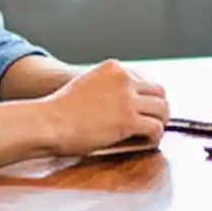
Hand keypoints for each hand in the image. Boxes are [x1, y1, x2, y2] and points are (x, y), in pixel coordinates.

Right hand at [41, 60, 168, 155]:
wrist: (48, 122)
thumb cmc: (59, 110)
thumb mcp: (86, 84)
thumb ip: (105, 88)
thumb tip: (117, 104)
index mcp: (113, 68)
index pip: (143, 80)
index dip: (144, 98)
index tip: (141, 110)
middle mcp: (124, 79)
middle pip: (158, 92)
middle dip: (156, 108)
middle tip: (151, 122)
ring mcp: (127, 99)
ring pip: (162, 109)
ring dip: (159, 122)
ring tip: (151, 133)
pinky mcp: (128, 120)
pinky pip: (155, 128)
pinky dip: (154, 137)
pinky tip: (147, 142)